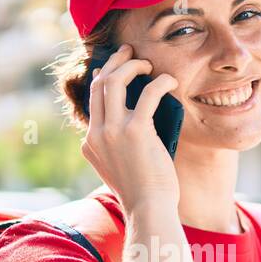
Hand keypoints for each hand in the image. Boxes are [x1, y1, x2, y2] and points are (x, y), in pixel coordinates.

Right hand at [82, 43, 179, 213]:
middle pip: (99, 83)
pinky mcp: (135, 131)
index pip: (92, 100)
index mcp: (90, 144)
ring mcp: (113, 131)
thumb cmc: (142, 193)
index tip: (115, 67)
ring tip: (148, 64)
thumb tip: (134, 124)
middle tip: (129, 52)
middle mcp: (96, 134)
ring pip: (115, 80)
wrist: (149, 210)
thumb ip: (117, 148)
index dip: (103, 77)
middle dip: (114, 61)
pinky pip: (148, 94)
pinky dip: (160, 83)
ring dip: (132, 65)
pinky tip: (170, 82)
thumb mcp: (119, 169)